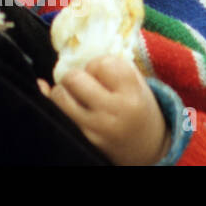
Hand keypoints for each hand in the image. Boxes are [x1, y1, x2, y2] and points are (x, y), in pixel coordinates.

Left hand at [38, 56, 170, 165]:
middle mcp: (115, 111)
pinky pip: (58, 114)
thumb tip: (68, 56)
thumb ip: (111, 66)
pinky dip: (56, 102)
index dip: (98, 65)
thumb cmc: (138, 109)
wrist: (149, 150)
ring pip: (61, 95)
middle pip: (75, 77)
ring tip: (77, 95)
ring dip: (64, 90)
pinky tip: (59, 97)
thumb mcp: (136, 85)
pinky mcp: (85, 139)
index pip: (103, 63)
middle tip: (87, 84)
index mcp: (133, 94)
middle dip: (77, 75)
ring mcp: (98, 127)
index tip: (103, 73)